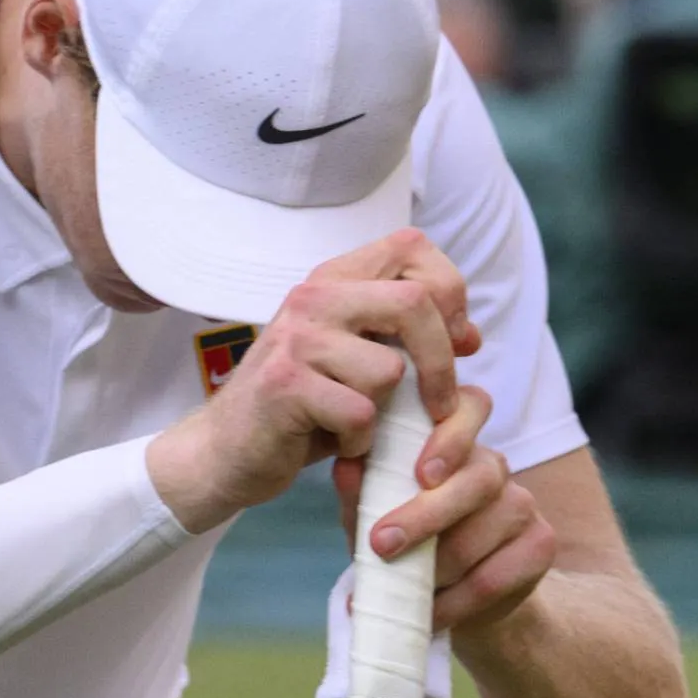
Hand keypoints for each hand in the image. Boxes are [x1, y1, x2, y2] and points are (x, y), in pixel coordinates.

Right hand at [143, 227, 485, 533]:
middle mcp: (313, 297)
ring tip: (359, 424)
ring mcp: (296, 339)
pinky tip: (338, 442)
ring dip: (388, 413)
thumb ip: (405, 340)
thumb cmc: (303, 408)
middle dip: (441, 361)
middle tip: (441, 404)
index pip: (412, 247)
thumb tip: (470, 334)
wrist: (226, 451)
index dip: (449, 292)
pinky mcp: (284, 385)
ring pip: (389, 369)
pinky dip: (360, 441)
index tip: (454, 341)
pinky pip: (360, 413)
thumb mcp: (357, 361)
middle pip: (415, 301)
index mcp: (334, 280)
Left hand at [330, 383, 559, 636]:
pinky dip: (454, 602)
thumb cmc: (408, 544)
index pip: (470, 407)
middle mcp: (495, 466)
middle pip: (477, 477)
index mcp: (456, 442)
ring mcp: (523, 505)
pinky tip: (429, 614)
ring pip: (482, 532)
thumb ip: (363, 493)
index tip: (420, 473)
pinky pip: (492, 577)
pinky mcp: (540, 546)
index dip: (451, 434)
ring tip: (400, 588)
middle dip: (426, 515)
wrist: (456, 601)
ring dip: (435, 567)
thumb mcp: (375, 517)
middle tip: (381, 544)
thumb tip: (345, 468)